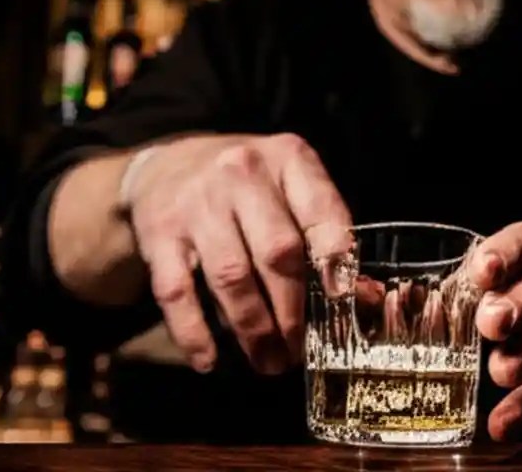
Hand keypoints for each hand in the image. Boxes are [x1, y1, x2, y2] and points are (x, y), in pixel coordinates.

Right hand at [124, 133, 351, 374]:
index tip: (343, 301)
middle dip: (294, 312)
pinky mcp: (158, 234)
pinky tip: (209, 361)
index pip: (321, 211)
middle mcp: (241, 173)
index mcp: (288, 159)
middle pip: (278, 252)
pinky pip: (176, 291)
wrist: (167, 167)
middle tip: (301, 351)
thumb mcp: (290, 185)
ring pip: (231, 277)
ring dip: (254, 330)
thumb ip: (323, 231)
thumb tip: (362, 296)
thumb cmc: (248, 186)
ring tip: (269, 363)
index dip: (336, 260)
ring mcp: (197, 204)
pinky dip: (194, 332)